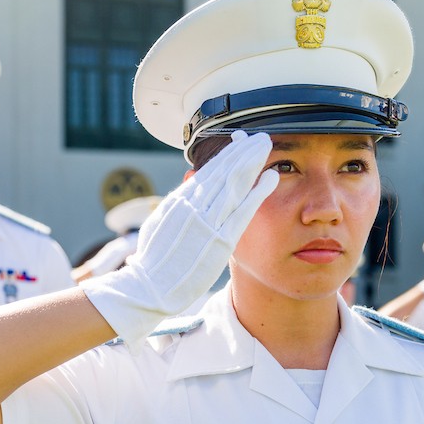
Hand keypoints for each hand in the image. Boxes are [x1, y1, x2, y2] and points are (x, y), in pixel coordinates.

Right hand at [80, 131, 277, 345]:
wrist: (151, 287)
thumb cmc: (155, 261)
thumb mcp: (160, 225)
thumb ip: (176, 204)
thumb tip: (186, 186)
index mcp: (179, 201)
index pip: (208, 170)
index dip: (227, 154)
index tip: (241, 141)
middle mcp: (193, 206)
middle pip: (224, 170)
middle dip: (243, 151)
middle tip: (260, 136)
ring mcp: (207, 222)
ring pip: (234, 183)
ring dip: (253, 162)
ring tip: (267, 146)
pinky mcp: (220, 240)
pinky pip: (243, 210)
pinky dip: (258, 191)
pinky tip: (272, 177)